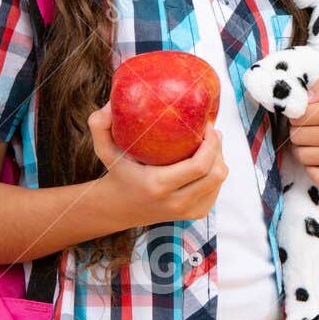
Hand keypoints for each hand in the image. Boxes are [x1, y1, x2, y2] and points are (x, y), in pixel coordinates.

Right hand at [88, 103, 227, 224]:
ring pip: (219, 182)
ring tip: (209, 144)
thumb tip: (110, 104)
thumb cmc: (117, 173)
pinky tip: (205, 161)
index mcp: (158, 185)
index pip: (199, 166)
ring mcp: (187, 211)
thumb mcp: (104, 150)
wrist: (119, 209)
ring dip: (219, 160)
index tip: (205, 125)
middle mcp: (176, 202)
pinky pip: (216, 190)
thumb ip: (99, 126)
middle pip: (216, 174)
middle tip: (211, 132)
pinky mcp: (195, 214)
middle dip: (218, 149)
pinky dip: (215, 173)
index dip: (211, 144)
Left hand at [288, 74, 318, 186]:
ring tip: (313, 142)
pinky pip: (317, 176)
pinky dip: (311, 169)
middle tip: (308, 128)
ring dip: (302, 149)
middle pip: (298, 136)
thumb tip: (305, 99)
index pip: (300, 115)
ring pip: (303, 156)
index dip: (297, 114)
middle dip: (298, 130)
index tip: (304, 114)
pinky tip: (317, 159)